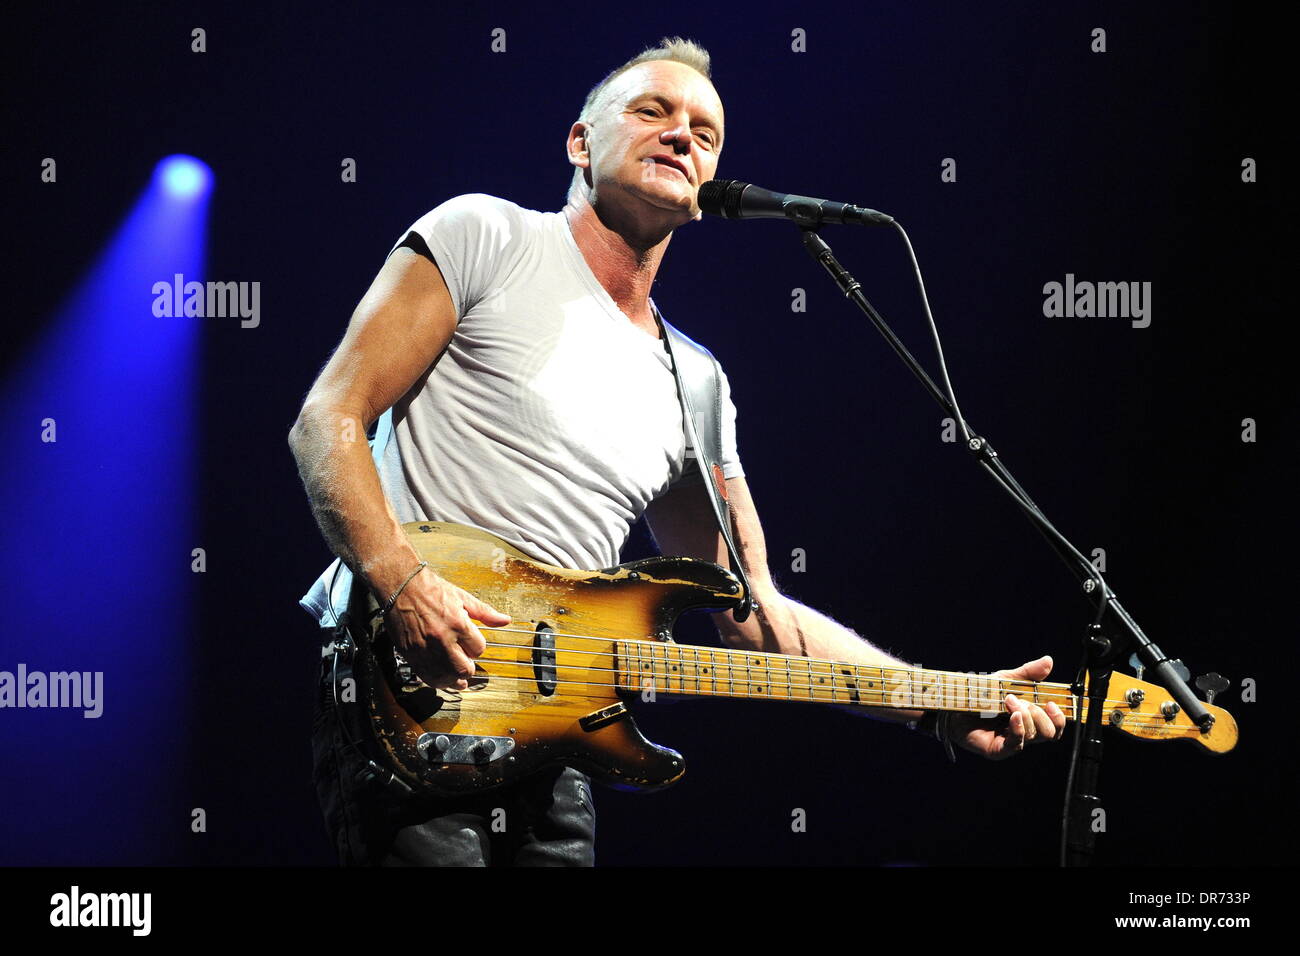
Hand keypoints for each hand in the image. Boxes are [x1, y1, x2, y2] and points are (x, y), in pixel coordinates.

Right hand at [380, 565, 511, 690]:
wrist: (401, 586)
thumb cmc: (431, 589)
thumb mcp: (462, 597)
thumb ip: (485, 612)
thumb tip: (505, 620)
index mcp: (458, 624)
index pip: (478, 649)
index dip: (477, 648)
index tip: (472, 645)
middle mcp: (442, 639)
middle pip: (463, 668)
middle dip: (469, 668)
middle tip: (467, 663)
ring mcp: (425, 649)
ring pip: (446, 677)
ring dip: (455, 680)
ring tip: (459, 679)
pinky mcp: (411, 654)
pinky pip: (427, 677)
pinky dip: (437, 681)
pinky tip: (443, 679)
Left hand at [947, 655, 1066, 759]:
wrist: (954, 702)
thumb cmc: (981, 692)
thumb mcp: (1006, 679)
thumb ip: (1028, 673)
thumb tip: (1048, 661)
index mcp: (1031, 718)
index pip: (1055, 725)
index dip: (1060, 717)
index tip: (1053, 703)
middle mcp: (1025, 732)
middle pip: (1050, 733)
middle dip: (1040, 715)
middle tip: (1021, 700)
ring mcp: (1012, 742)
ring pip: (1034, 736)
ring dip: (1025, 716)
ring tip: (1009, 701)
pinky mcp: (998, 750)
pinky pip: (1016, 744)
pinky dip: (1019, 729)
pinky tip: (1014, 716)